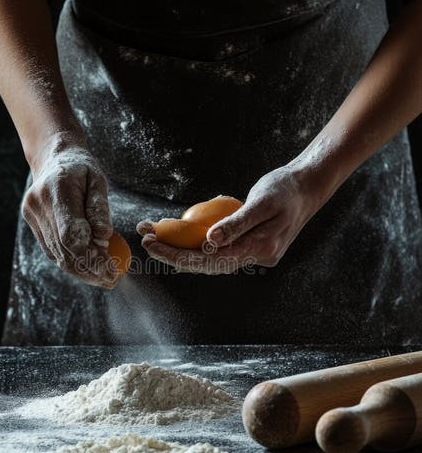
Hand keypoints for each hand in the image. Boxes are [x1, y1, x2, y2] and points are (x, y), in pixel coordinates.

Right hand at [22, 131, 118, 287]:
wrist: (53, 157)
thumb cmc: (82, 168)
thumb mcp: (97, 180)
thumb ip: (99, 207)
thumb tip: (104, 236)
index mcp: (57, 189)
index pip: (71, 233)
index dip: (92, 256)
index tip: (112, 269)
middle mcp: (39, 204)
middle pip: (64, 248)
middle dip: (90, 268)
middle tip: (112, 279)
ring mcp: (32, 215)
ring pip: (57, 254)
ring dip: (82, 271)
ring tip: (105, 279)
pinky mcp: (32, 223)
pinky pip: (53, 250)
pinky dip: (72, 263)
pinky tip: (90, 270)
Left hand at [137, 164, 321, 274]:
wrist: (308, 187)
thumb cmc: (285, 189)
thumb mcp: (261, 202)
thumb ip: (237, 223)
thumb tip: (208, 242)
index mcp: (260, 250)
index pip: (209, 260)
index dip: (178, 254)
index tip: (152, 243)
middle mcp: (256, 258)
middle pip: (206, 264)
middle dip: (173, 253)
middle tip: (145, 239)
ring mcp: (254, 255)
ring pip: (210, 259)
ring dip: (182, 249)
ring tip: (154, 235)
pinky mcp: (250, 246)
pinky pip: (218, 248)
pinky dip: (197, 243)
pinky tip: (178, 232)